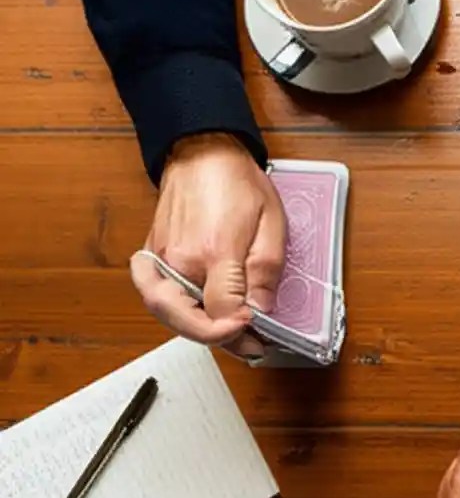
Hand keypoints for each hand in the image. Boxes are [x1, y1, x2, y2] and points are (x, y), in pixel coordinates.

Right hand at [129, 133, 284, 357]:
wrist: (202, 153)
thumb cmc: (238, 183)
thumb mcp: (272, 223)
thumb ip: (267, 269)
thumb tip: (261, 309)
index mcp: (215, 251)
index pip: (221, 311)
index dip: (240, 328)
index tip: (257, 327)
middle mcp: (181, 259)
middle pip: (190, 321)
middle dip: (221, 341)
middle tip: (249, 345)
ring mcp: (161, 258)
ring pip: (169, 314)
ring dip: (196, 332)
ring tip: (228, 335)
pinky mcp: (150, 255)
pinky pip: (154, 295)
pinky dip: (170, 313)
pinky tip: (192, 316)